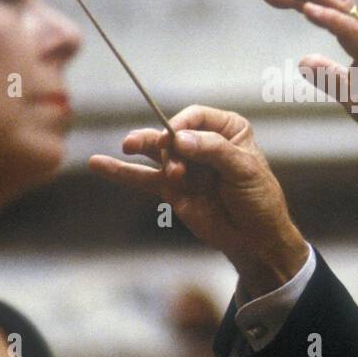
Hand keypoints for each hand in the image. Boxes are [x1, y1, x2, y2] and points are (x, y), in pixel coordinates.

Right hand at [88, 104, 309, 299]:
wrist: (255, 239)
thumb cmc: (259, 199)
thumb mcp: (244, 170)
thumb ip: (213, 151)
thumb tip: (180, 139)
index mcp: (227, 130)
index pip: (197, 117)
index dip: (182, 125)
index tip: (175, 139)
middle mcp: (202, 143)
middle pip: (172, 133)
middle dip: (165, 143)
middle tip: (161, 150)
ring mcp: (185, 165)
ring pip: (154, 151)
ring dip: (141, 147)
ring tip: (127, 146)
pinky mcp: (171, 188)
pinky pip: (142, 177)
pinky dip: (120, 172)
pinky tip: (98, 164)